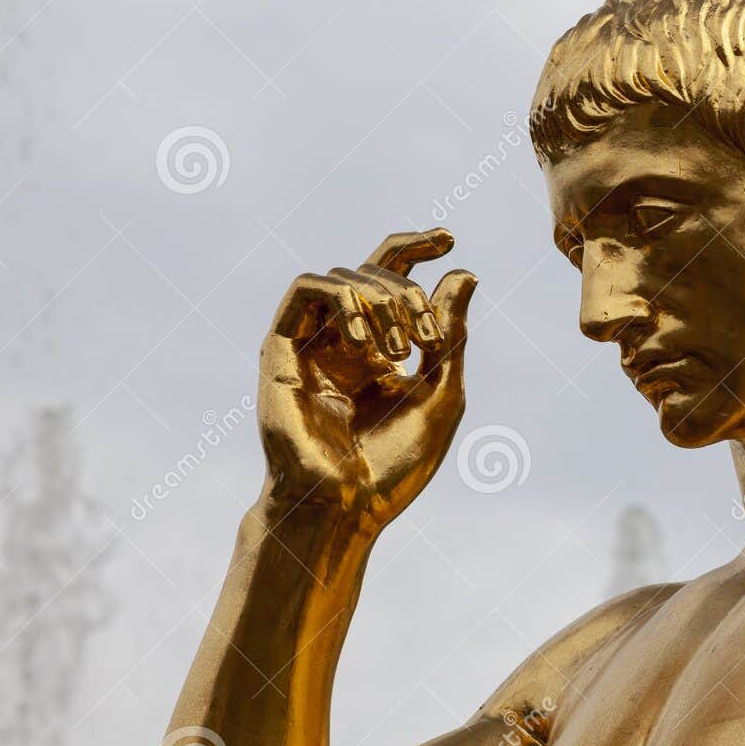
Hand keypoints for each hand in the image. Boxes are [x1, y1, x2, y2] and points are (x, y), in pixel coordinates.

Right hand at [255, 228, 476, 535]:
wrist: (347, 507)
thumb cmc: (393, 465)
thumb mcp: (442, 393)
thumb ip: (451, 334)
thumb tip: (464, 272)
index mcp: (381, 349)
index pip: (393, 277)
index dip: (417, 247)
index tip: (449, 238)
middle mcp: (344, 340)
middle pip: (374, 272)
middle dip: (409, 294)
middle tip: (428, 339)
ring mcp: (312, 343)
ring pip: (344, 276)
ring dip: (381, 301)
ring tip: (398, 352)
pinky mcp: (281, 350)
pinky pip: (306, 290)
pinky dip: (343, 299)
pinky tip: (365, 344)